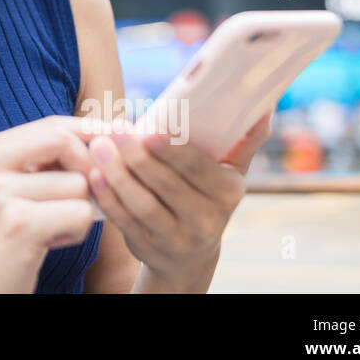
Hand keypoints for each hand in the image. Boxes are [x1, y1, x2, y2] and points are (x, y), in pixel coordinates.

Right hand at [0, 115, 98, 292]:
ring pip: (78, 183)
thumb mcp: (15, 188)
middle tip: (88, 195)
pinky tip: (51, 243)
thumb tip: (109, 134)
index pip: (49, 125)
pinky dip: (77, 231)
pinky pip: (80, 213)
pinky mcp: (19, 223)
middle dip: (88, 166)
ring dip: (79, 209)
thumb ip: (47, 160)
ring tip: (52, 227)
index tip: (120, 133)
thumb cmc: (9, 237)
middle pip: (62, 141)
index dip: (89, 130)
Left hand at [80, 109, 273, 291]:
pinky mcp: (149, 249)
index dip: (173, 152)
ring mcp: (177, 238)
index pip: (198, 170)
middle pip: (167, 187)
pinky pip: (125, 222)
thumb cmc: (207, 197)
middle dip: (138, 157)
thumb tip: (265, 106)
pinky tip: (93, 176)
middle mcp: (207, 220)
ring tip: (99, 148)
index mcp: (228, 194)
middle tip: (114, 130)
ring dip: (117, 175)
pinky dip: (108, 199)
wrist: (189, 254)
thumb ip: (244, 141)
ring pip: (143, 205)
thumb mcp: (229, 174)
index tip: (148, 131)